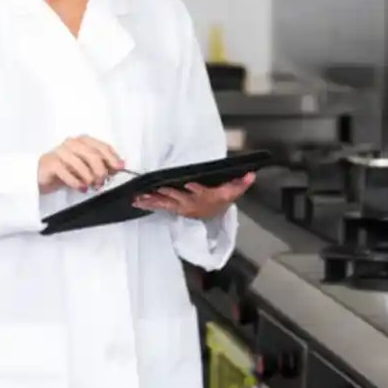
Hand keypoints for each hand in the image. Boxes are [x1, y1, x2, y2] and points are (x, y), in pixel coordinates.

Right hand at [37, 136, 124, 193]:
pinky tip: (81, 188)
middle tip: (102, 181)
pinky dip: (76, 182)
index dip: (112, 157)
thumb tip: (118, 166)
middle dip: (101, 170)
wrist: (41, 175)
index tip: (119, 168)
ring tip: (92, 186)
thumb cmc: (66, 170)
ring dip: (89, 177)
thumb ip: (101, 165)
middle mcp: (71, 143)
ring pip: (79, 163)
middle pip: (92, 154)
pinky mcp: (50, 163)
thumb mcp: (86, 167)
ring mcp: (60, 152)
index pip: (101, 146)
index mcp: (82, 141)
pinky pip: (65, 172)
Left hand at [133, 173, 255, 219]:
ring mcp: (181, 206)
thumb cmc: (220, 199)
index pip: (201, 193)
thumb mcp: (233, 191)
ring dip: (152, 200)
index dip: (196, 190)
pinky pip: (159, 205)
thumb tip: (251, 175)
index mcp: (205, 197)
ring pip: (165, 203)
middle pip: (178, 198)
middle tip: (156, 190)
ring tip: (139, 198)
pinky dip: (148, 203)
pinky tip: (137, 201)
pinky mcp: (173, 207)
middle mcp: (191, 203)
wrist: (214, 212)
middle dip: (167, 194)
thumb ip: (241, 183)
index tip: (190, 185)